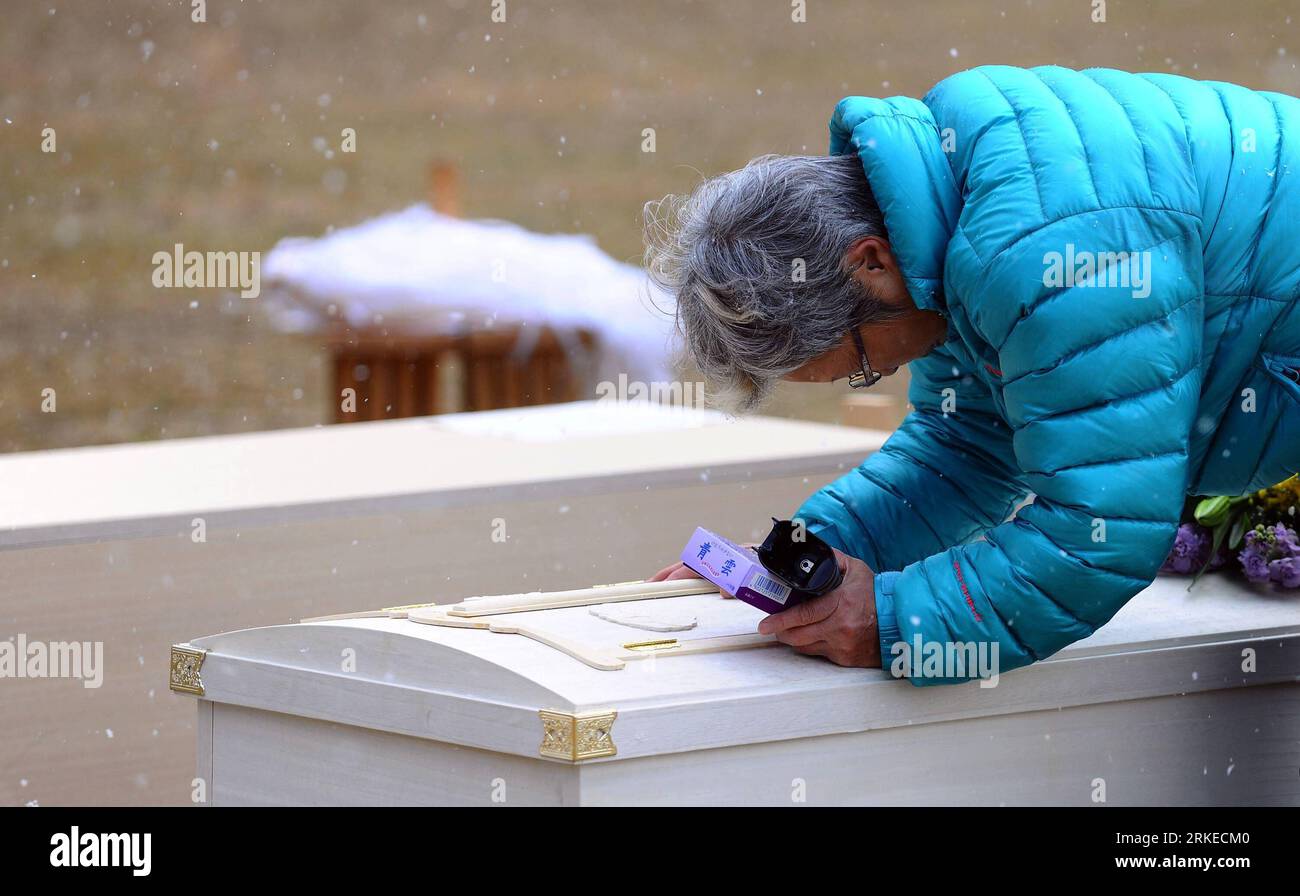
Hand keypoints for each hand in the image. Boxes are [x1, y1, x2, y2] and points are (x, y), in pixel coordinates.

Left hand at [757, 548, 879, 667]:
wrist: (898, 621)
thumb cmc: (875, 595)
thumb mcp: (855, 570)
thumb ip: (832, 559)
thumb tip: (810, 552)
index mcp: (840, 605)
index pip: (803, 615)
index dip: (781, 620)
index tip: (765, 623)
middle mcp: (840, 628)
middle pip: (798, 636)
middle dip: (780, 631)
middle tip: (771, 626)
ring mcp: (842, 646)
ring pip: (805, 647)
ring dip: (793, 639)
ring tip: (787, 630)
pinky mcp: (845, 659)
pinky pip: (819, 654)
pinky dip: (810, 646)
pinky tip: (809, 636)